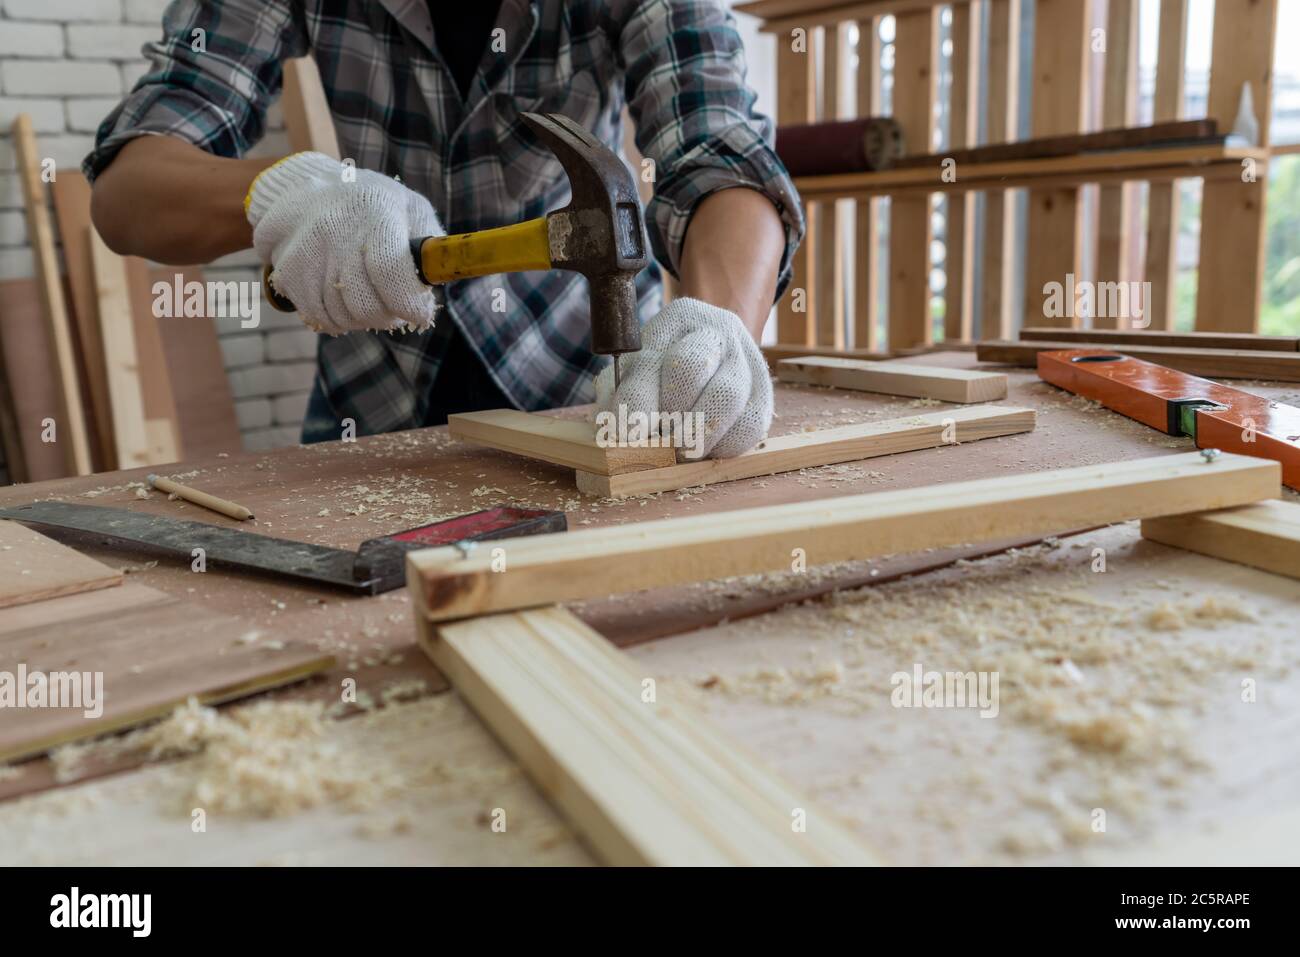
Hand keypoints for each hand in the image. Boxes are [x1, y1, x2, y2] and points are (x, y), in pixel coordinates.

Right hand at [245, 152, 441, 333]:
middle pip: (364, 303)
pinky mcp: (281, 262)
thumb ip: (431, 246)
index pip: (390, 273)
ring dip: (357, 317)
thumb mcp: (410, 209)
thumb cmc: (375, 204)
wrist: (311, 183)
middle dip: (384, 315)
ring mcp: (303, 245)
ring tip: (363, 297)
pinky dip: (330, 316)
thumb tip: (432, 290)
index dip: (408, 305)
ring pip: (337, 314)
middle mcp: (334, 225)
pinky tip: (338, 297)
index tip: (417, 314)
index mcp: (375, 209)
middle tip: (389, 308)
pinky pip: (311, 313)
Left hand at [595, 297, 772, 458]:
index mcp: (675, 321)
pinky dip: (725, 445)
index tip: (627, 438)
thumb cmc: (663, 367)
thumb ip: (620, 393)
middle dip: (667, 414)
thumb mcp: (633, 370)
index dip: (635, 409)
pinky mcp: (764, 391)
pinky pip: (751, 425)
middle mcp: (714, 332)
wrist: (716, 349)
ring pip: (726, 396)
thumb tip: (614, 431)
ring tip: (683, 449)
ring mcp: (745, 358)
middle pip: (689, 370)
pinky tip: (709, 446)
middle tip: (660, 441)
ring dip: (698, 434)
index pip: (649, 365)